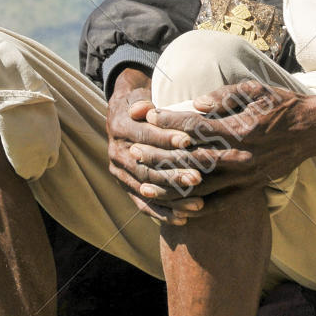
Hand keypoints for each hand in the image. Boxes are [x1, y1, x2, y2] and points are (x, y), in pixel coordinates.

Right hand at [106, 69, 205, 225]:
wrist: (125, 114)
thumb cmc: (145, 103)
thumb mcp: (143, 96)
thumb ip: (146, 103)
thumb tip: (144, 108)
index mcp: (119, 127)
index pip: (144, 135)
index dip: (166, 138)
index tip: (189, 141)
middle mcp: (116, 152)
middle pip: (146, 166)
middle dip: (173, 173)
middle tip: (199, 178)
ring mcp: (119, 172)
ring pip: (147, 188)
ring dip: (173, 197)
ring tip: (198, 204)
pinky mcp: (126, 187)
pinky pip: (143, 205)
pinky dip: (162, 214)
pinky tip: (183, 219)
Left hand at [140, 76, 315, 202]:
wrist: (311, 130)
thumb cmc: (280, 105)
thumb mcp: (254, 89)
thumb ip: (222, 96)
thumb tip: (193, 104)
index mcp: (239, 129)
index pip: (194, 127)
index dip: (168, 122)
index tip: (148, 117)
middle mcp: (240, 157)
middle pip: (190, 159)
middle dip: (160, 156)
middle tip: (135, 153)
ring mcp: (244, 177)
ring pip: (200, 187)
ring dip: (170, 187)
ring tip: (145, 185)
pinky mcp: (249, 190)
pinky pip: (218, 205)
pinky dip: (195, 209)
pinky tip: (175, 210)